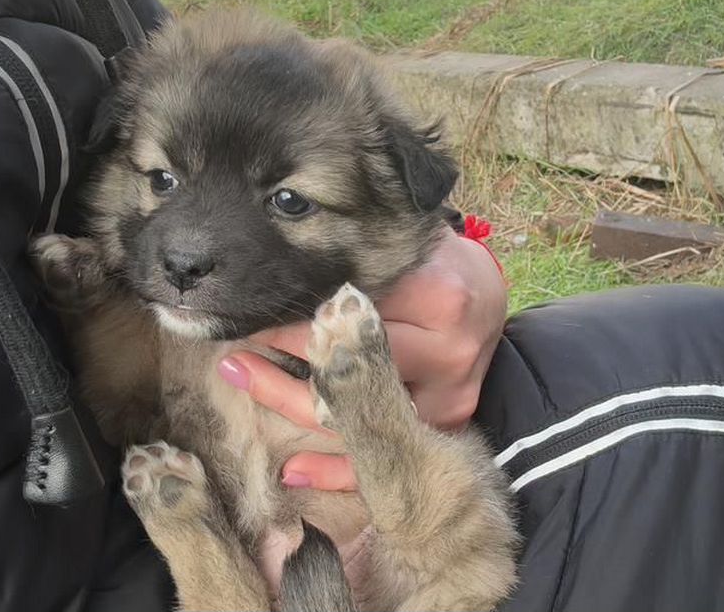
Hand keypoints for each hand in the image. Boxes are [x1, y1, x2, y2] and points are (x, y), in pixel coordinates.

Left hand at [217, 227, 507, 490]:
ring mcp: (450, 398)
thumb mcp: (407, 254)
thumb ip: (359, 272)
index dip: (296, 324)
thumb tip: (286, 288)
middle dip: (283, 372)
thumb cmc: (441, 269)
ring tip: (246, 390)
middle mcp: (446, 355)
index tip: (253, 320)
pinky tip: (293, 470)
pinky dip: (338, 470)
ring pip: (358, 416)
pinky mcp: (448, 425)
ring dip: (292, 406)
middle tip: (234, 361)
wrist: (489, 297)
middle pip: (351, 374)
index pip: (353, 320)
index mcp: (438, 302)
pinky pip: (386, 454)